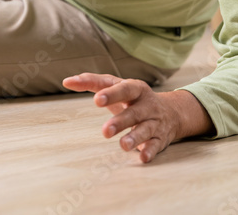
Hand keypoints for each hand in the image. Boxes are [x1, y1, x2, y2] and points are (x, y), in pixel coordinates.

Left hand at [63, 73, 213, 162]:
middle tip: (105, 131)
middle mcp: (147, 105)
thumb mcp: (116, 85)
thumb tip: (66, 82)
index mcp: (136, 88)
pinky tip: (142, 157)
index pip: (124, 89)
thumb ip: (92, 82)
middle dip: (121, 121)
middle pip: (134, 113)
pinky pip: (156, 145)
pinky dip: (150, 151)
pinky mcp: (160, 139)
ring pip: (146, 130)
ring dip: (135, 138)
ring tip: (123, 145)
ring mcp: (154, 122)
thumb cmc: (133, 97)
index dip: (111, 94)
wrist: (171, 111)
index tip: (96, 100)